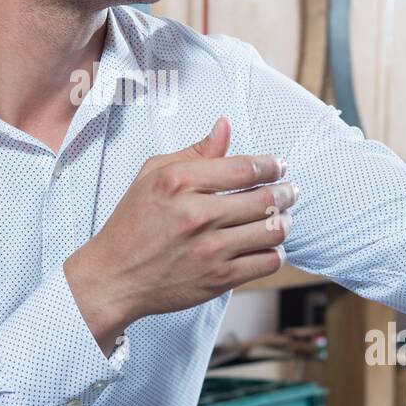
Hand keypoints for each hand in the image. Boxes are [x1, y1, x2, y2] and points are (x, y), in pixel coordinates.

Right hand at [63, 117, 297, 354]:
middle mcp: (197, 214)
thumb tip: (225, 126)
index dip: (271, 165)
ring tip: (283, 217)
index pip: (245, 168)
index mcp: (179, 182)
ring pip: (272, 231)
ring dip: (285, 222)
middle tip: (290, 191)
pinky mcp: (218, 279)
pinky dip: (275, 252)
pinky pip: (267, 263)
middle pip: (265, 198)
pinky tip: (268, 245)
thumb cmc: (132, 223)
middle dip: (286, 192)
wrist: (114, 277)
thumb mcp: (153, 175)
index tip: (279, 166)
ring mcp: (210, 250)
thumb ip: (194, 152)